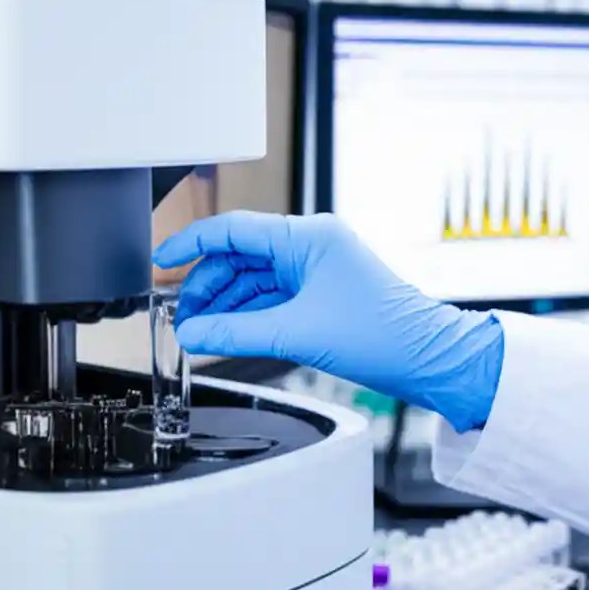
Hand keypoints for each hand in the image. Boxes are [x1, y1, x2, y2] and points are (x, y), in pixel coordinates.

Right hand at [151, 211, 504, 430]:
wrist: (428, 360)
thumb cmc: (383, 335)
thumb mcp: (296, 333)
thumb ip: (235, 333)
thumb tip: (192, 335)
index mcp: (307, 236)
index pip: (232, 230)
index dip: (190, 245)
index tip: (160, 261)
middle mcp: (310, 245)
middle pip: (238, 257)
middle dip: (206, 288)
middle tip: (182, 319)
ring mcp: (315, 269)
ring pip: (252, 280)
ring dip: (224, 306)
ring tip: (199, 333)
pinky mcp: (320, 294)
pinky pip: (270, 298)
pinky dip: (246, 315)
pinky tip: (226, 334)